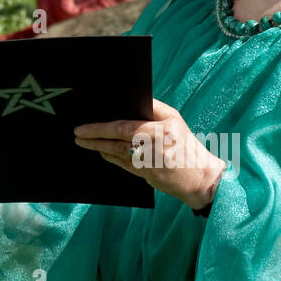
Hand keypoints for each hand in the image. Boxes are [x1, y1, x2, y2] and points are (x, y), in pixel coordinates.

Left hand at [74, 99, 225, 210]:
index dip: (104, 124)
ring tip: (83, 142)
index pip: (128, 124)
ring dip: (98, 146)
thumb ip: (152, 110)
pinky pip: (123, 164)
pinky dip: (110, 157)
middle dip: (95, 134)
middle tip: (78, 133)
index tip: (87, 121)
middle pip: (119, 136)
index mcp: (165, 126)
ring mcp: (153, 161)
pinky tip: (101, 151)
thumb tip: (127, 101)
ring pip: (118, 151)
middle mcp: (159, 143)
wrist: (202, 178)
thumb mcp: (174, 121)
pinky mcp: (148, 175)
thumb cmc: (185, 145)